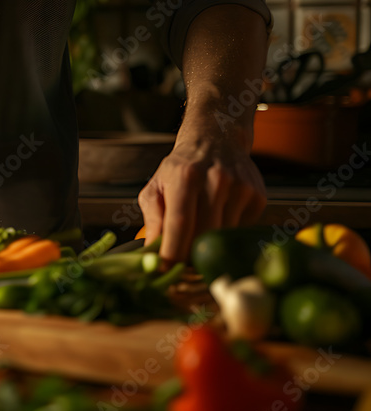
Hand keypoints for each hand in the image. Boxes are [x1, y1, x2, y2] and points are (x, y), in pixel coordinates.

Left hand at [138, 119, 265, 263]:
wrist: (216, 140)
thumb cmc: (180, 169)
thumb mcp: (156, 187)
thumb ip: (152, 218)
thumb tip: (153, 252)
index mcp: (185, 177)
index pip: (180, 223)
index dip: (173, 251)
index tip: (165, 270)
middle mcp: (215, 180)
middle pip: (204, 234)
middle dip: (189, 254)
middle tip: (180, 259)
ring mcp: (241, 188)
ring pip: (223, 235)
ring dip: (207, 244)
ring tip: (197, 232)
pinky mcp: (258, 197)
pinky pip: (239, 229)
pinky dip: (226, 231)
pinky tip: (219, 215)